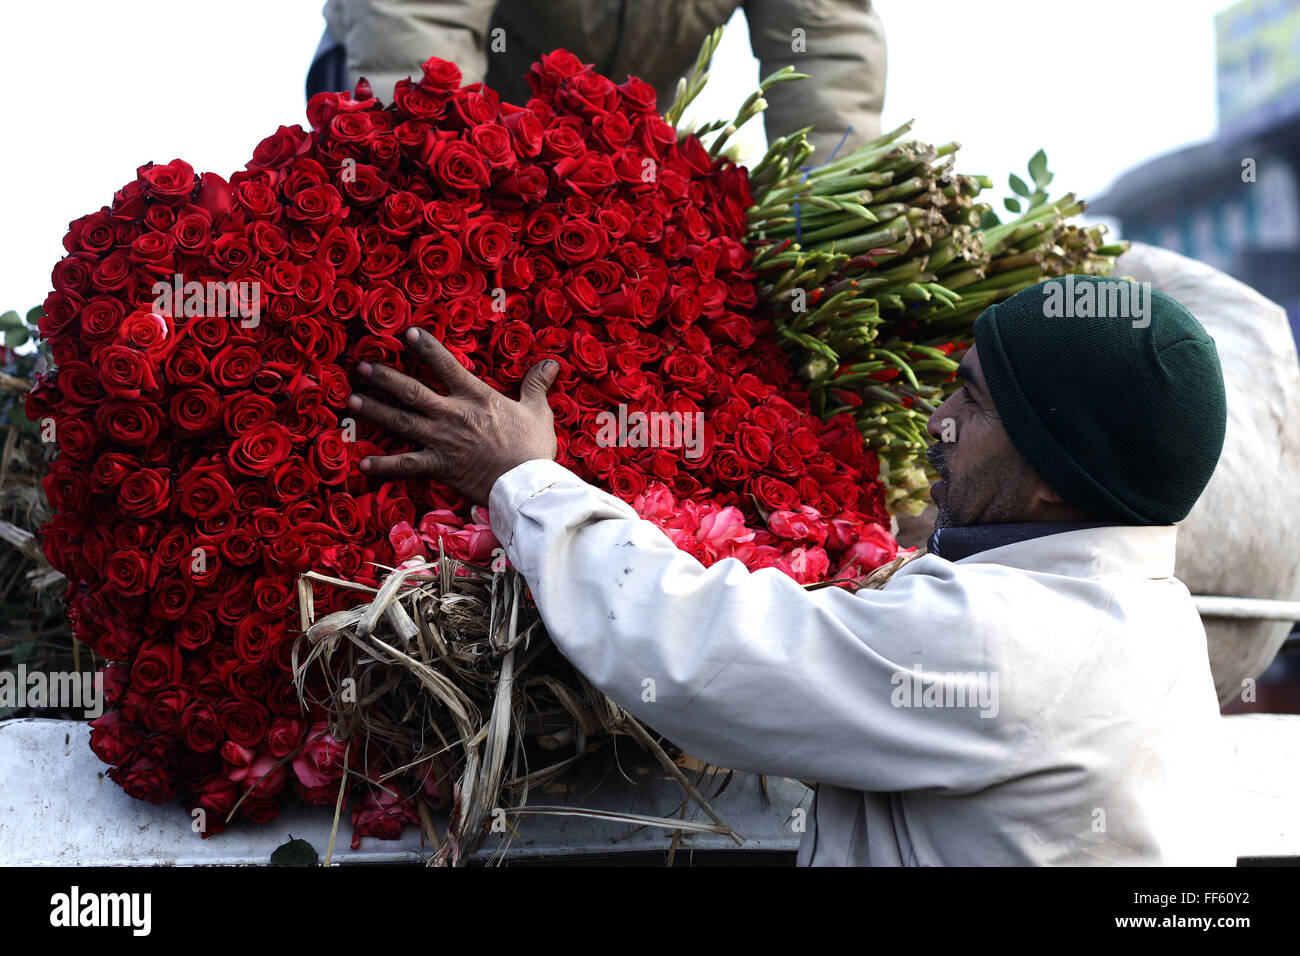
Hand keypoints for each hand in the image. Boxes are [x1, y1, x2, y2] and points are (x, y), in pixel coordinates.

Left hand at [348, 327, 558, 503]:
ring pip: (402, 421)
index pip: (446, 365)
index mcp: (477, 397)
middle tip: (362, 366)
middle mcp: (454, 414)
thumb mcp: (539, 411)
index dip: (426, 347)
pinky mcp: (440, 466)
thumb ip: (536, 384)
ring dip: (375, 410)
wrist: (527, 483)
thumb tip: (550, 363)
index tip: (407, 334)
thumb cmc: (534, 448)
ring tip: (352, 399)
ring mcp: (443, 440)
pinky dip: (383, 465)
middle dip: (385, 377)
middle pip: (412, 391)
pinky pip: (406, 465)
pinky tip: (362, 462)